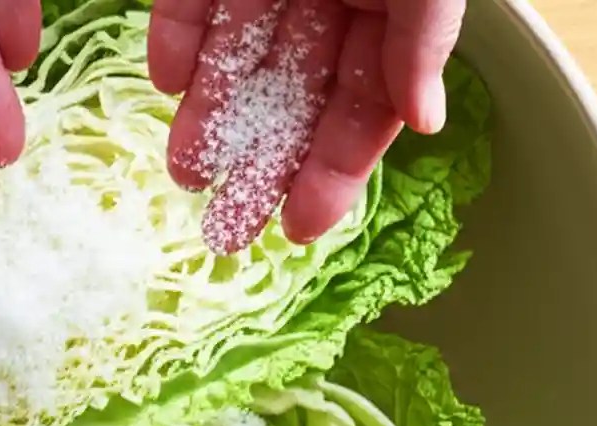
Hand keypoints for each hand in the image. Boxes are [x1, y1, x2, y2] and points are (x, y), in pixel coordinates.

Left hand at [148, 0, 464, 252]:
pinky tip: (169, 81)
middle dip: (261, 166)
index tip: (299, 230)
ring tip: (187, 174)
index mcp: (388, 11)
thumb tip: (427, 121)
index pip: (359, 108)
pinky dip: (177, 37)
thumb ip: (424, 41)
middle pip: (290, 97)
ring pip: (235, 54)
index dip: (331, 172)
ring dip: (210, 115)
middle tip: (228, 232)